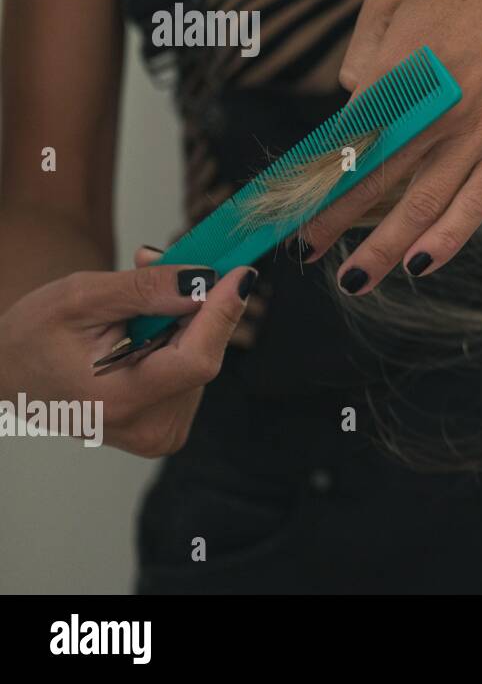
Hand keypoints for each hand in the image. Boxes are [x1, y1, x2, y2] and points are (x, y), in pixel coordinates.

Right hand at [0, 247, 256, 455]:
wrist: (8, 375)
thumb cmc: (32, 336)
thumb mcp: (79, 298)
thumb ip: (145, 290)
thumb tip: (203, 280)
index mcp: (120, 401)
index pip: (198, 360)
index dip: (223, 313)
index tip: (240, 273)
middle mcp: (148, 427)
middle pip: (204, 356)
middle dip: (196, 306)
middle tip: (165, 267)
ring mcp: (159, 432)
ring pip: (201, 360)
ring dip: (184, 323)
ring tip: (133, 312)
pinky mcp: (166, 424)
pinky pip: (192, 371)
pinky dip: (178, 342)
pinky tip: (142, 335)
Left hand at [297, 0, 481, 294]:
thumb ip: (362, 51)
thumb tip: (352, 99)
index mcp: (401, 73)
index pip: (344, 140)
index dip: (314, 177)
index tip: (288, 203)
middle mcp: (437, 112)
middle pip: (375, 180)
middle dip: (333, 220)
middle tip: (305, 249)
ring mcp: (478, 135)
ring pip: (422, 206)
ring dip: (382, 247)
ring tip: (353, 279)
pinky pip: (475, 204)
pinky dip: (446, 239)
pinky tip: (418, 264)